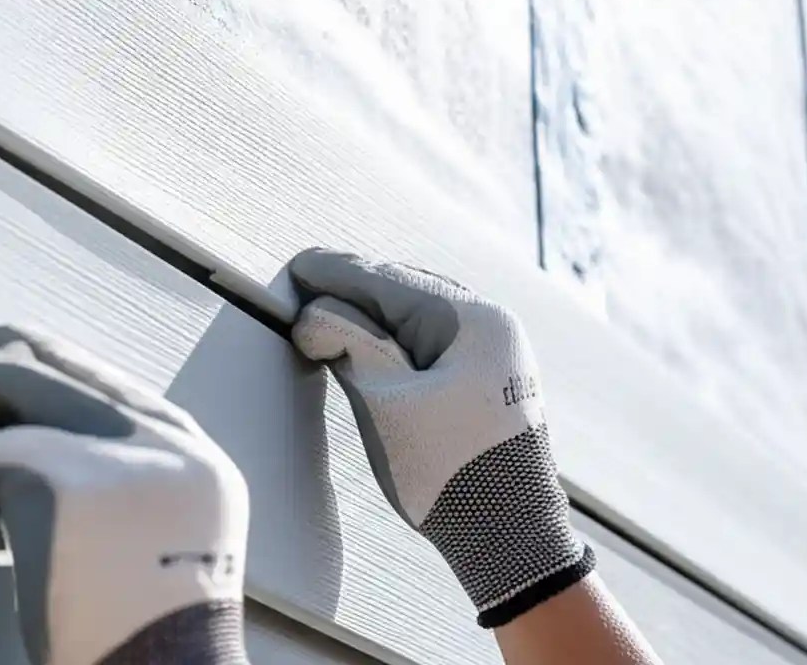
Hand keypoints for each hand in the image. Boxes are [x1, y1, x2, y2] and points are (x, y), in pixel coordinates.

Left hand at [0, 327, 249, 664]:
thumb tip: (55, 456)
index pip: (133, 396)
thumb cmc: (155, 645)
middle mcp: (171, 451)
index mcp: (205, 469)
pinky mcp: (60, 480)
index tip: (33, 360)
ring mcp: (119, 459)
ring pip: (32, 397)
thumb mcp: (173, 553)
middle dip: (24, 365)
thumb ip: (140, 494)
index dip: (74, 374)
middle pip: (84, 378)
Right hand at [289, 249, 593, 626]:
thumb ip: (348, 344)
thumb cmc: (449, 476)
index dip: (334, 274)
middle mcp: (493, 325)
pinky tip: (370, 345)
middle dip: (352, 291)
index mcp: (473, 321)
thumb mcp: (385, 402)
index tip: (297, 267)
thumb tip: (314, 313)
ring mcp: (497, 351)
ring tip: (329, 319)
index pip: (387, 281)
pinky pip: (435, 339)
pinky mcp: (490, 377)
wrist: (509, 539)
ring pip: (419, 313)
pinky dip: (397, 337)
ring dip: (373, 314)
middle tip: (304, 292)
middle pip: (405, 290)